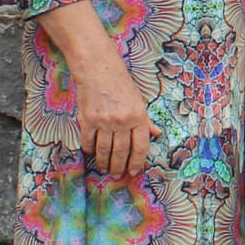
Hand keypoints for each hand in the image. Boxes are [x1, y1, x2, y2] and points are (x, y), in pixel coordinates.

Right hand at [74, 61, 158, 176]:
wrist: (99, 70)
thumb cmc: (121, 85)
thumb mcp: (139, 101)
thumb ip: (146, 120)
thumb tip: (157, 134)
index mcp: (138, 116)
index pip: (140, 146)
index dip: (138, 162)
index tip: (134, 171)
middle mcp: (122, 121)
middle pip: (121, 152)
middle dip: (119, 167)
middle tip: (117, 175)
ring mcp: (104, 121)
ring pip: (104, 150)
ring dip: (104, 163)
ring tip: (104, 169)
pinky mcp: (87, 120)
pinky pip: (88, 142)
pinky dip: (90, 150)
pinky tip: (92, 154)